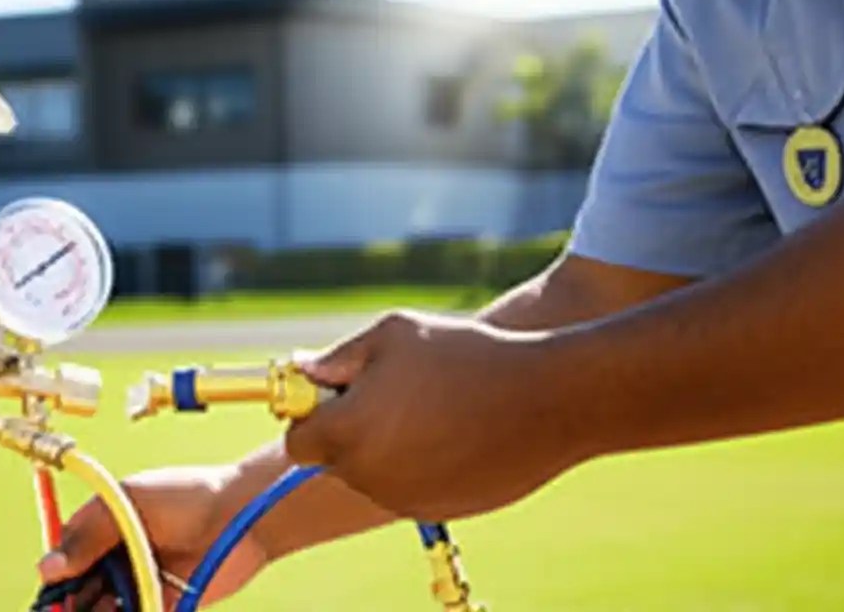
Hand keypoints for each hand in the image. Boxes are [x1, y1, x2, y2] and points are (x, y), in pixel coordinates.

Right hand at [37, 465, 265, 608]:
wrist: (241, 513)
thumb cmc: (187, 495)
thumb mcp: (129, 503)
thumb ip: (88, 535)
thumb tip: (47, 569)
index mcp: (104, 528)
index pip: (64, 560)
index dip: (56, 578)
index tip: (54, 590)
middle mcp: (118, 558)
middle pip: (79, 593)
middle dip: (74, 604)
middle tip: (81, 606)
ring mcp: (140, 583)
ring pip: (103, 610)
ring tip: (111, 606)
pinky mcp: (163, 605)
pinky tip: (124, 610)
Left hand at [284, 310, 579, 521]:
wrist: (546, 400)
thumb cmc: (466, 356)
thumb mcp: (393, 334)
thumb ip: (338, 357)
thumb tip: (304, 371)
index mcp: (347, 431)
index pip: (298, 442)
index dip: (312, 416)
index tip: (337, 394)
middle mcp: (368, 475)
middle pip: (335, 460)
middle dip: (351, 429)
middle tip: (393, 392)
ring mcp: (404, 497)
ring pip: (375, 474)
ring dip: (387, 446)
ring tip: (433, 405)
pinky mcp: (438, 509)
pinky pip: (411, 486)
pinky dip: (422, 464)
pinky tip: (456, 430)